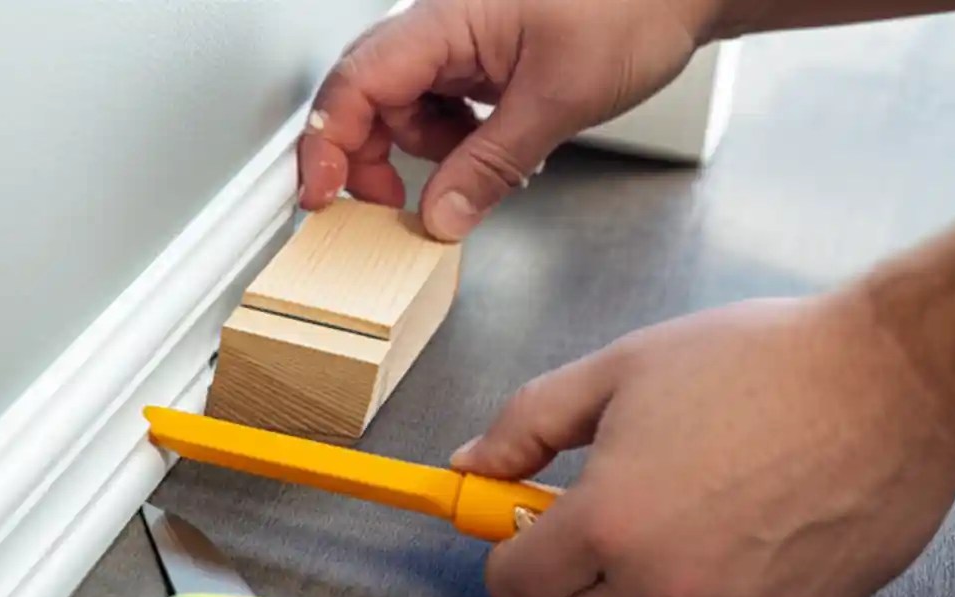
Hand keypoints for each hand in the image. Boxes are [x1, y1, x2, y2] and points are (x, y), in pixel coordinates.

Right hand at [297, 0, 722, 239]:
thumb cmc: (632, 10)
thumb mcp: (557, 103)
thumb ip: (489, 166)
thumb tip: (438, 218)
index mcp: (444, 21)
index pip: (355, 83)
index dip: (327, 143)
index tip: (322, 196)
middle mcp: (440, 28)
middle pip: (366, 99)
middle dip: (371, 158)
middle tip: (393, 207)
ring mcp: (458, 44)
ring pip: (404, 111)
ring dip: (427, 155)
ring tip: (478, 171)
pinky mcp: (479, 60)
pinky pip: (441, 109)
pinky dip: (455, 143)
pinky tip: (492, 152)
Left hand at [450, 293, 954, 596]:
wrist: (896, 381)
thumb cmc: (760, 363)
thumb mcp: (621, 368)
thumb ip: (529, 422)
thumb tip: (473, 465)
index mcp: (611, 523)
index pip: (516, 590)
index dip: (511, 557)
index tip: (527, 530)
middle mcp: (666, 588)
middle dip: (570, 578)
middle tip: (607, 513)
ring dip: (642, 590)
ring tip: (688, 507)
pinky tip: (742, 531)